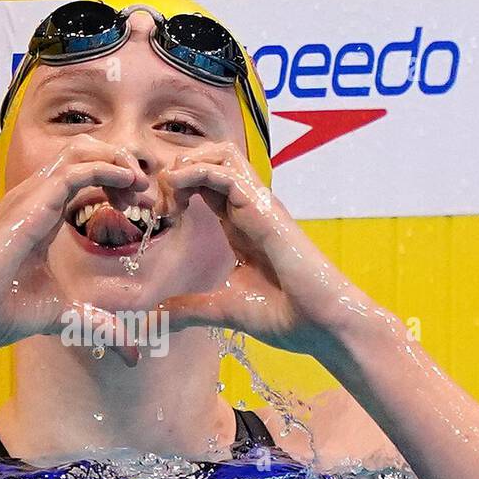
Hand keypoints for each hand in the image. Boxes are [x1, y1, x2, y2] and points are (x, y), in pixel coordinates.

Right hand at [0, 135, 148, 363]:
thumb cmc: (2, 313)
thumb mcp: (66, 316)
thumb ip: (99, 325)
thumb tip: (131, 352)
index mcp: (41, 216)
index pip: (83, 178)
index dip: (116, 185)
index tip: (142, 208)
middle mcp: (35, 199)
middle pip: (84, 153)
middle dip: (121, 164)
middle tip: (146, 192)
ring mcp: (31, 197)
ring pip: (81, 151)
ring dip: (117, 161)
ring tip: (141, 185)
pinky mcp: (32, 205)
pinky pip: (76, 171)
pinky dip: (107, 171)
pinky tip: (128, 187)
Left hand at [158, 141, 368, 358]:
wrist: (322, 324)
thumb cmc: (286, 317)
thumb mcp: (223, 309)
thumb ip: (189, 309)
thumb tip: (156, 317)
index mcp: (241, 226)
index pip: (206, 185)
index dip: (177, 189)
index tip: (159, 217)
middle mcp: (250, 209)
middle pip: (212, 159)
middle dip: (178, 170)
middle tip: (160, 204)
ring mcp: (258, 205)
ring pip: (220, 154)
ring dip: (186, 165)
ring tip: (169, 196)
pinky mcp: (263, 208)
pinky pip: (225, 171)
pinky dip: (194, 172)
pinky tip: (176, 193)